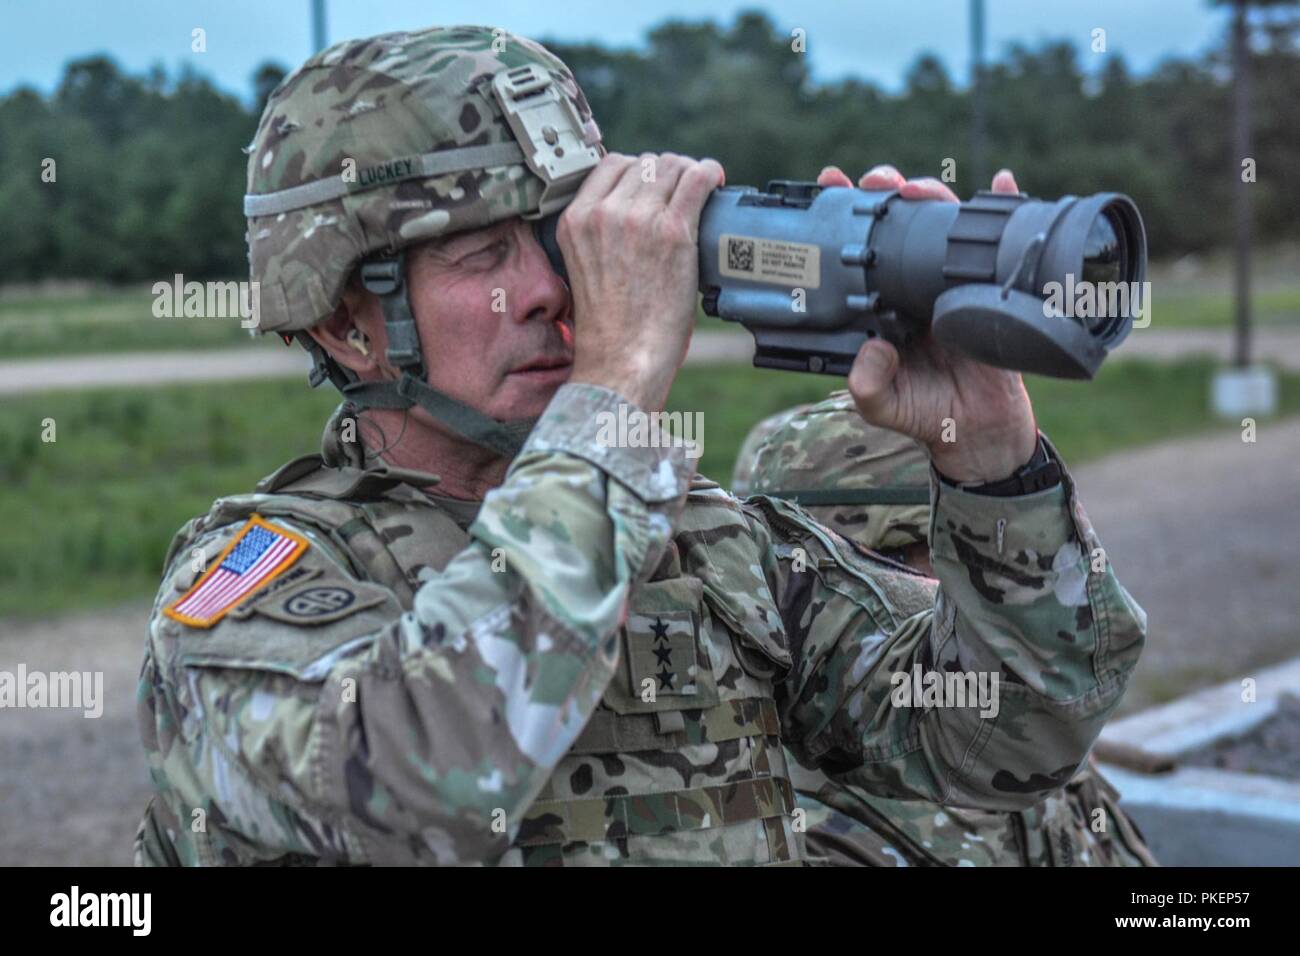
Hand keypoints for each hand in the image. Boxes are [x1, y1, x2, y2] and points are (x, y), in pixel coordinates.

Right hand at [560, 152, 724, 412]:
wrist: (622, 359)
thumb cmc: (609, 328)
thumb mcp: (586, 268)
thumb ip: (601, 235)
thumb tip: (636, 215)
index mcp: (576, 220)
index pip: (611, 165)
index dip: (638, 171)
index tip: (654, 185)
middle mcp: (604, 213)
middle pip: (645, 163)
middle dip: (666, 174)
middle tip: (682, 193)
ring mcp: (639, 219)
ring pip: (672, 166)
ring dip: (688, 174)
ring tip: (700, 190)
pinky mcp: (673, 232)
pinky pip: (696, 180)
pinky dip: (709, 175)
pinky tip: (715, 182)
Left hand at [816, 163, 1037, 482]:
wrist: (978, 428)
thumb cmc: (924, 412)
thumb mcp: (883, 405)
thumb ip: (867, 385)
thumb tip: (873, 350)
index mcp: (879, 302)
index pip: (856, 250)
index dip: (843, 215)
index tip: (831, 182)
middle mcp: (910, 284)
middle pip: (899, 223)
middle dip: (887, 191)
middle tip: (880, 181)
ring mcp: (950, 280)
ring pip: (942, 222)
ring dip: (933, 194)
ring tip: (921, 187)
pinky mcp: (990, 284)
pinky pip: (1000, 240)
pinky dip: (1003, 206)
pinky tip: (1000, 182)